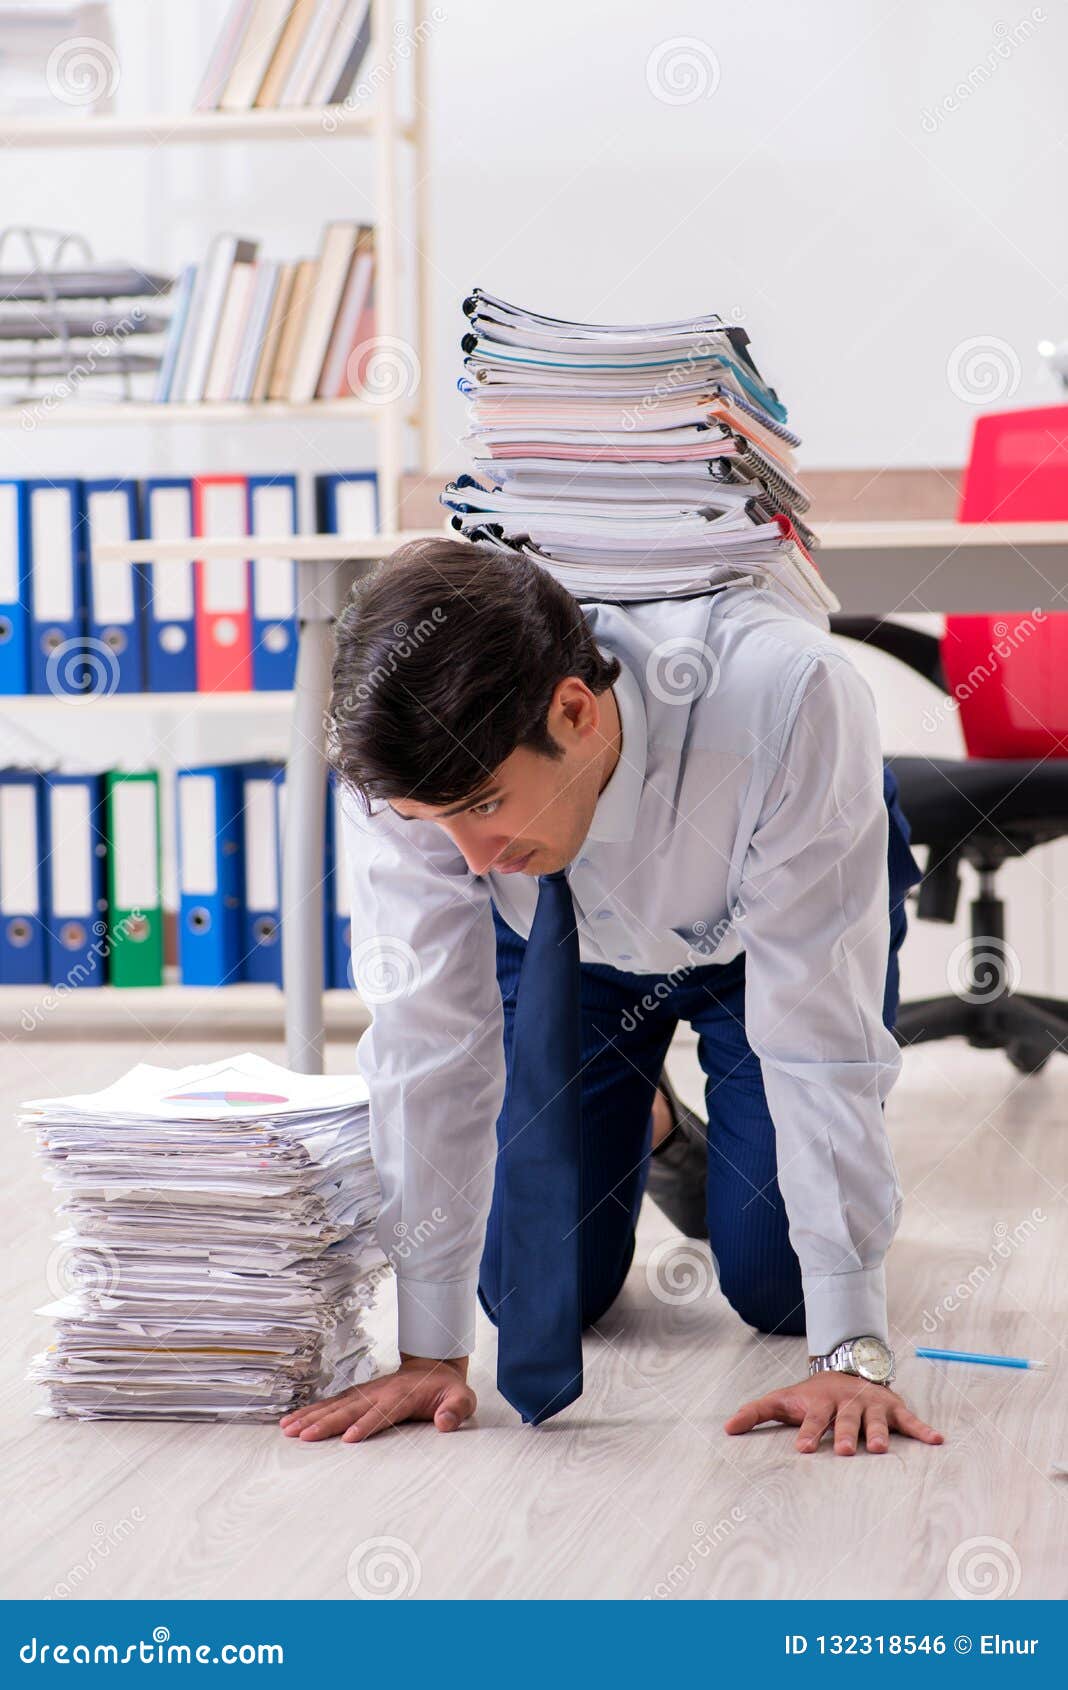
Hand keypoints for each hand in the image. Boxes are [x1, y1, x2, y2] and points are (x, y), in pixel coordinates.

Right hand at [279, 1354, 475, 1443]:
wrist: (434, 1367)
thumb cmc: (447, 1389)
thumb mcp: (462, 1398)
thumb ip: (456, 1410)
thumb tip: (445, 1423)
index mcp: (404, 1396)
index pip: (383, 1412)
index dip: (367, 1424)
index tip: (349, 1438)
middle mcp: (380, 1392)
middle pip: (350, 1409)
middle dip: (327, 1423)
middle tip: (304, 1436)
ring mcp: (366, 1392)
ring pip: (335, 1405)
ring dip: (312, 1417)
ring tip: (289, 1429)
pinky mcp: (357, 1395)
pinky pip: (332, 1404)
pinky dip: (311, 1412)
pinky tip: (293, 1421)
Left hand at [724, 1371, 944, 1455]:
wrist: (847, 1368)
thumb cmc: (812, 1395)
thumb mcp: (784, 1399)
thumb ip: (756, 1412)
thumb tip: (725, 1429)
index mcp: (821, 1403)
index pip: (812, 1419)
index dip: (807, 1433)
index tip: (801, 1448)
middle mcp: (847, 1403)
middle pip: (845, 1420)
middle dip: (844, 1434)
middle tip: (842, 1450)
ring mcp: (872, 1405)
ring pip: (876, 1420)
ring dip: (878, 1433)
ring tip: (879, 1449)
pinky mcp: (893, 1408)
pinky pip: (910, 1420)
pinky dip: (923, 1430)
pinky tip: (937, 1441)